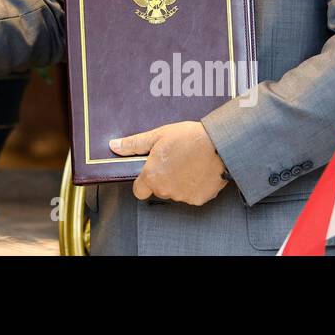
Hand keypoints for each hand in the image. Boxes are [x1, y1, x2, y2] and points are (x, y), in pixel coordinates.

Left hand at [109, 120, 228, 205]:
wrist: (220, 144)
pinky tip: (200, 170)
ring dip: (180, 182)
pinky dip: (195, 186)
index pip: (139, 191)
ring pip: (176, 192)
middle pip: (159, 190)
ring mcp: (184, 196)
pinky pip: (193, 195)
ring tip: (189, 162)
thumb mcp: (157, 136)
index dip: (143, 182)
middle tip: (174, 160)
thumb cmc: (188, 137)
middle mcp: (166, 190)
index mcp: (152, 177)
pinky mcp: (200, 199)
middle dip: (164, 178)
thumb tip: (114, 146)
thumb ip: (134, 144)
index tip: (151, 171)